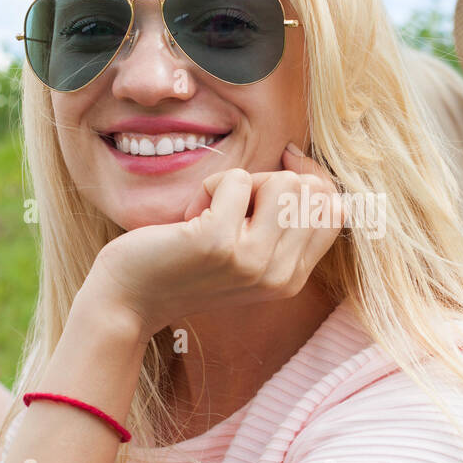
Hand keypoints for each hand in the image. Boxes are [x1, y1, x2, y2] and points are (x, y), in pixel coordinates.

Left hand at [79, 144, 343, 340]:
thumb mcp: (245, 252)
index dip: (309, 180)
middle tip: (229, 209)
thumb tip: (301, 163)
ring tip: (212, 212)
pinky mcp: (219, 244)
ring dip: (241, 184)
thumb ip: (281, 223)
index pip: (333, 210)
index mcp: (292, 279)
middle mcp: (279, 276)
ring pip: (283, 182)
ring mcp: (251, 262)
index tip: (273, 175)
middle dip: (268, 184)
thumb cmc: (184, 265)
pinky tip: (190, 218)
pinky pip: (237, 179)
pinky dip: (211, 186)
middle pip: (310, 191)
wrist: (129, 299)